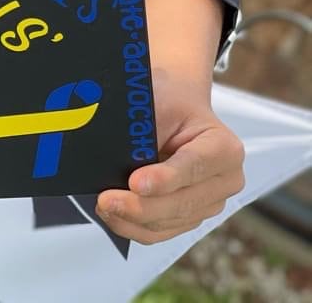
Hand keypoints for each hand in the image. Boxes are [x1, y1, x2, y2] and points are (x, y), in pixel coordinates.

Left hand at [96, 72, 244, 243]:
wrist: (177, 104)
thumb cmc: (170, 99)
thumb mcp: (158, 101)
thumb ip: (142, 128)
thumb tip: (112, 153)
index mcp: (225, 148)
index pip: (195, 167)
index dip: (165, 178)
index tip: (136, 182)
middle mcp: (224, 180)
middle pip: (182, 203)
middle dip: (141, 206)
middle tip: (108, 200)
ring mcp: (209, 202)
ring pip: (169, 222)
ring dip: (133, 220)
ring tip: (105, 207)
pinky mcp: (190, 216)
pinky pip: (162, 230)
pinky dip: (135, 226)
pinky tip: (114, 216)